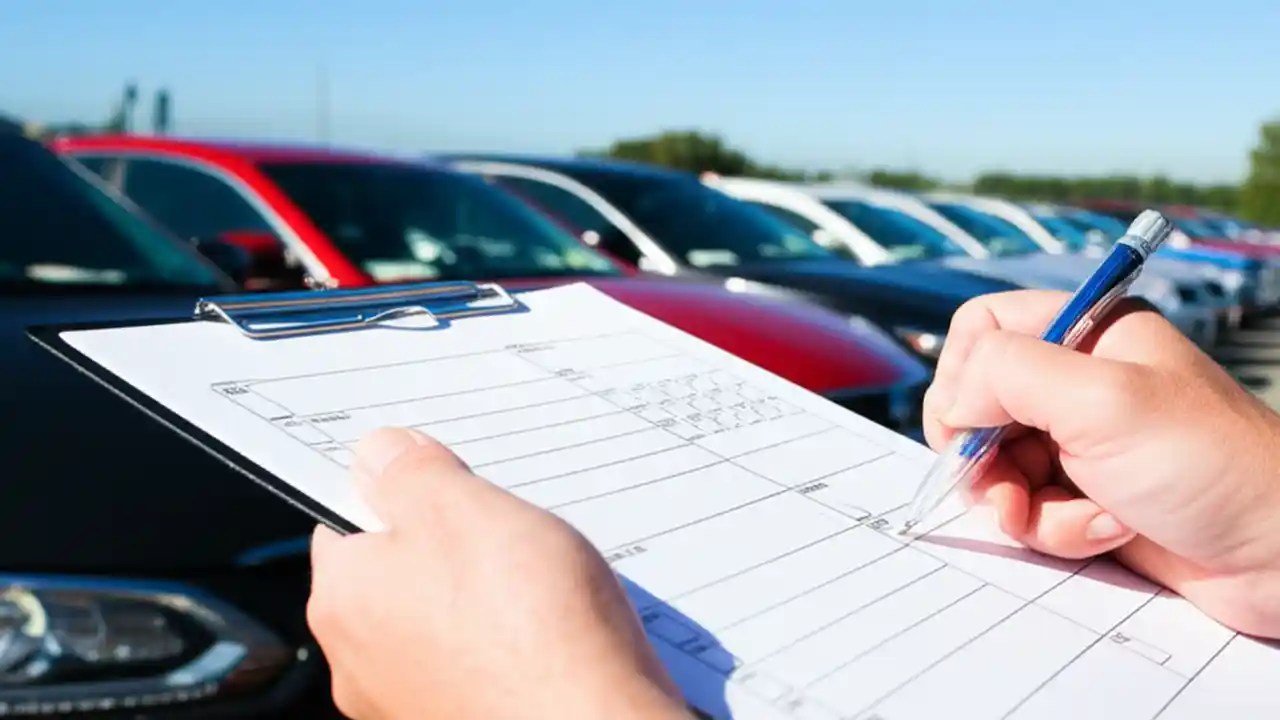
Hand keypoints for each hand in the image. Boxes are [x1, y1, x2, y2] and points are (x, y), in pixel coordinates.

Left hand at [306, 427, 690, 719]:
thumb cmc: (530, 626)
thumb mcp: (465, 509)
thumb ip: (410, 473)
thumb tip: (378, 454)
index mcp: (344, 598)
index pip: (345, 522)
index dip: (397, 492)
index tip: (442, 483)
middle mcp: (358, 663)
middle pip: (396, 574)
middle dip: (448, 546)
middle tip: (504, 534)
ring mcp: (407, 705)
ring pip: (439, 622)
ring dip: (481, 598)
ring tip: (538, 588)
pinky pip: (475, 666)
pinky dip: (505, 647)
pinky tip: (549, 637)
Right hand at [923, 290, 1279, 638]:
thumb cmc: (1209, 466)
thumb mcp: (1101, 400)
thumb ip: (1007, 374)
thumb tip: (951, 400)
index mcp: (1087, 333)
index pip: (983, 328)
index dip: (961, 375)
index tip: (967, 423)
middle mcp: (1080, 381)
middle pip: (979, 403)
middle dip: (985, 453)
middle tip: (1003, 486)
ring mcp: (1083, 441)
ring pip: (999, 465)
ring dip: (1022, 501)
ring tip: (1075, 516)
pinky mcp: (1088, 496)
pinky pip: (1031, 510)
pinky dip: (1054, 528)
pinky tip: (1104, 532)